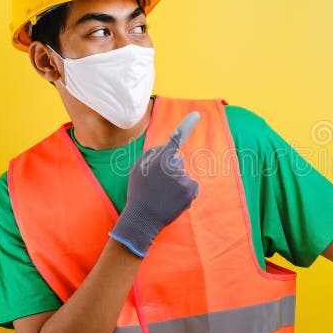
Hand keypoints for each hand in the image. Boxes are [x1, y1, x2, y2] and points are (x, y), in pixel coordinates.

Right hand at [109, 112, 200, 256]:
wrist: (143, 218)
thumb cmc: (138, 192)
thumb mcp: (136, 168)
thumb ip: (151, 154)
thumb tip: (166, 147)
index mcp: (161, 159)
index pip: (175, 139)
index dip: (186, 125)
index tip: (196, 115)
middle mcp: (175, 167)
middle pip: (178, 161)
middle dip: (170, 169)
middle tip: (157, 184)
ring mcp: (184, 180)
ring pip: (183, 175)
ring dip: (177, 182)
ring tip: (163, 194)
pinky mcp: (191, 191)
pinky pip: (190, 186)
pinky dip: (184, 191)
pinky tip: (173, 199)